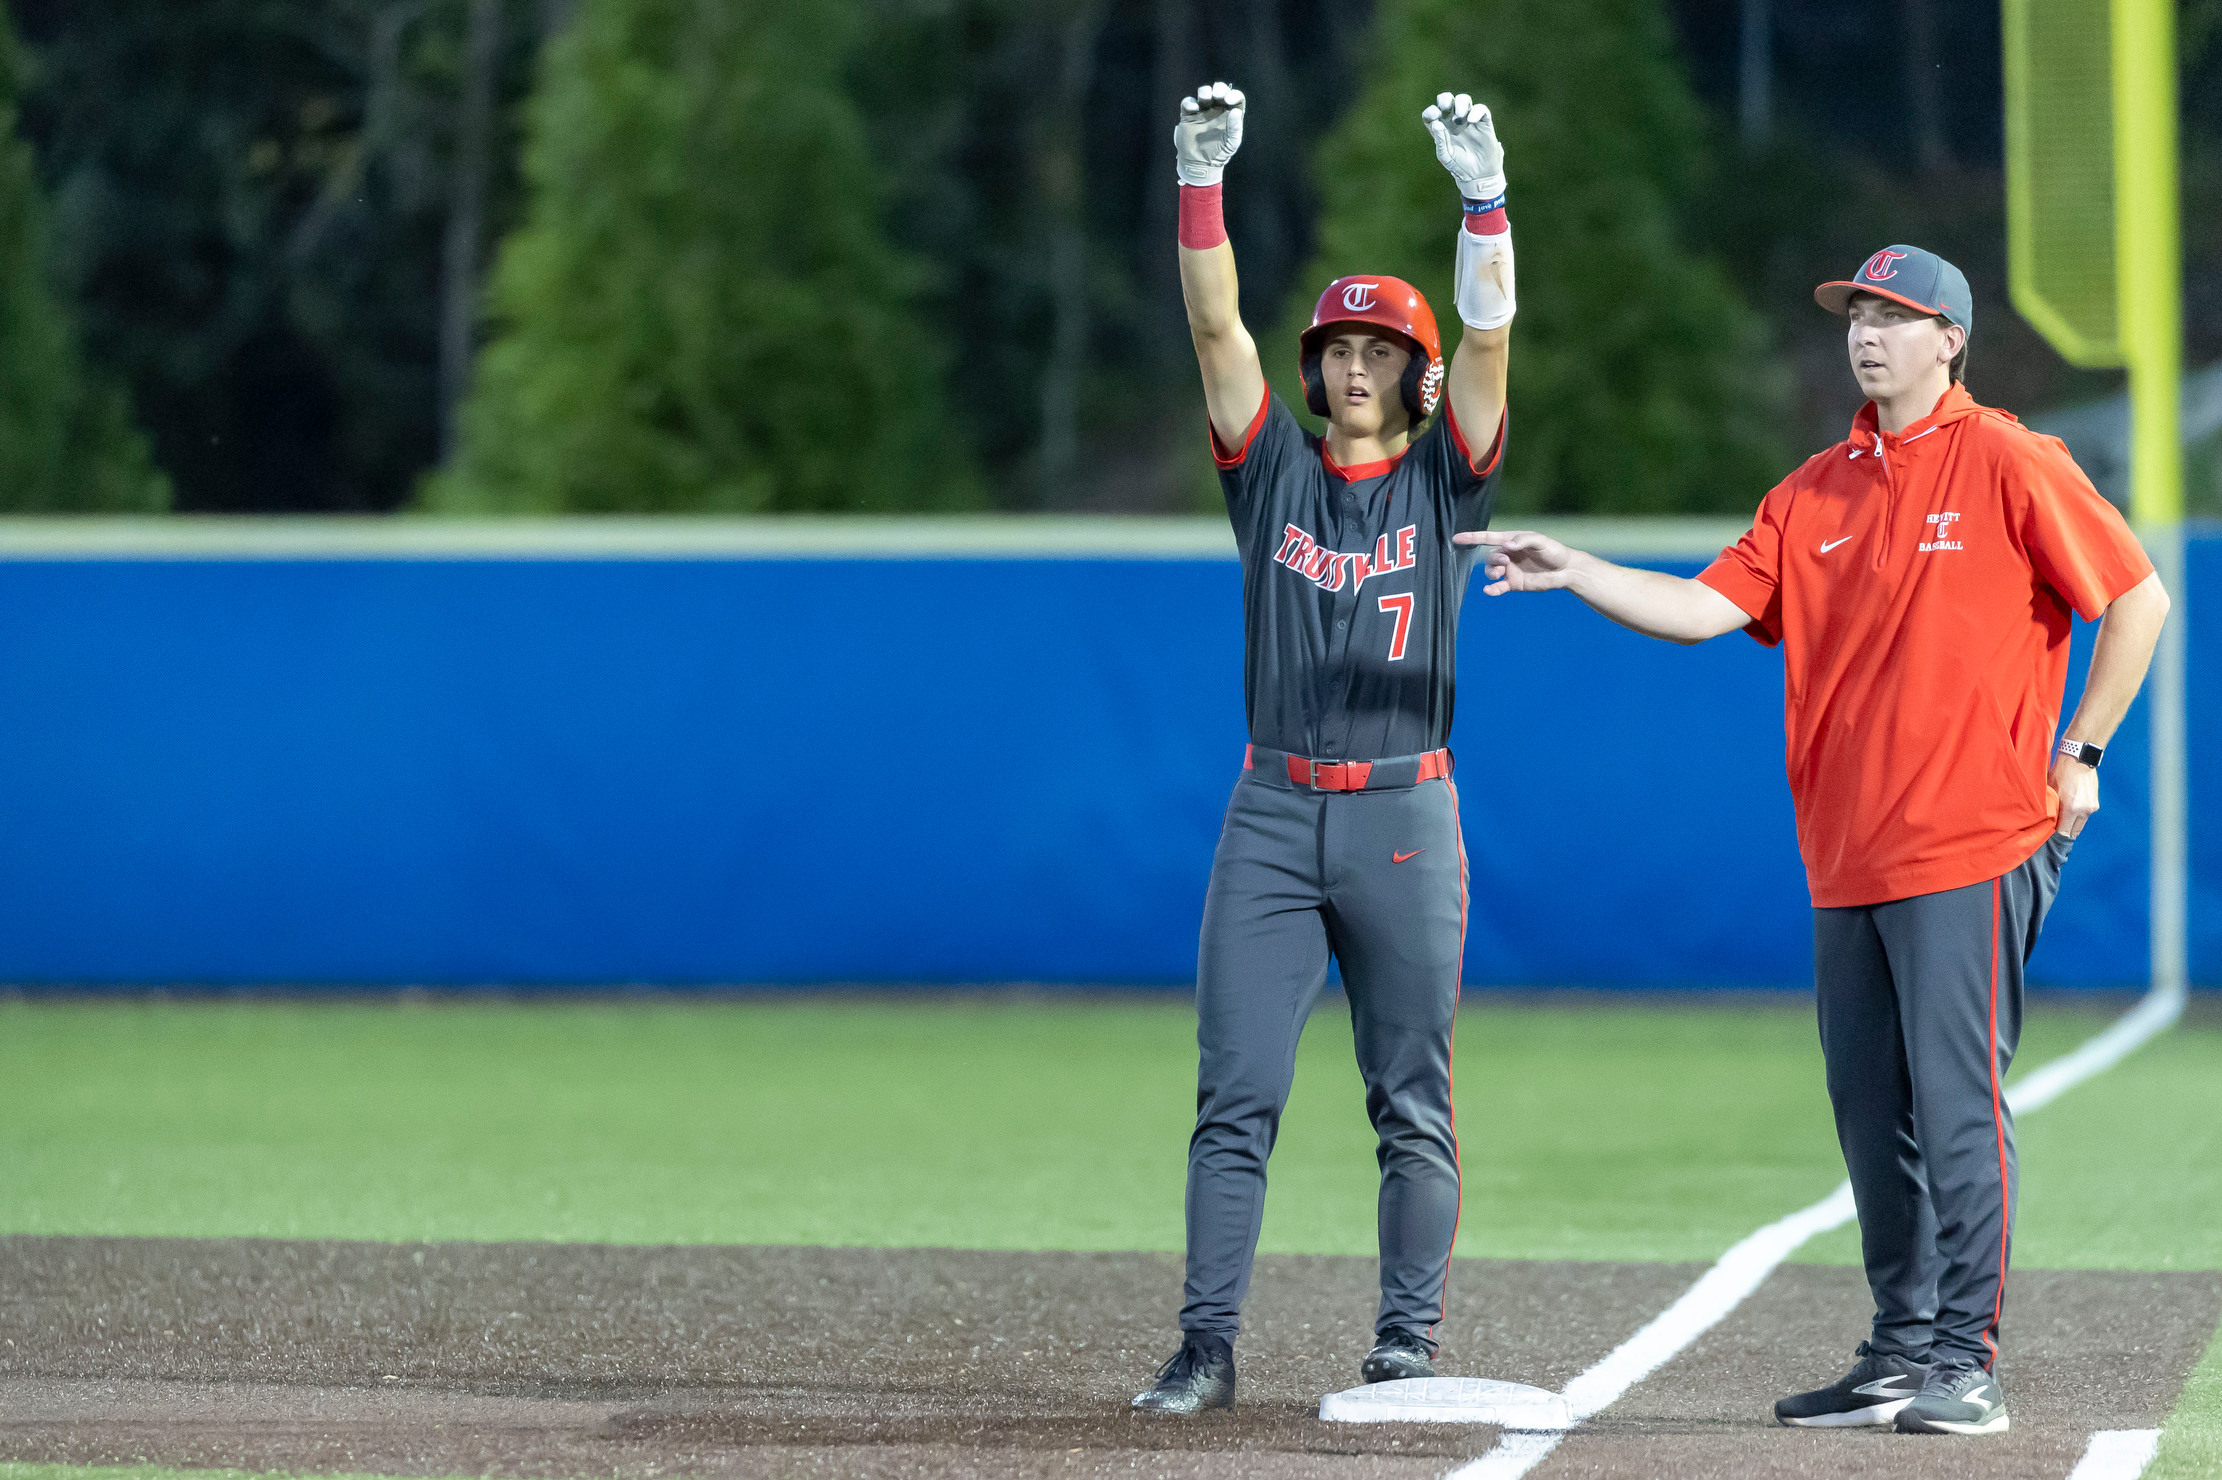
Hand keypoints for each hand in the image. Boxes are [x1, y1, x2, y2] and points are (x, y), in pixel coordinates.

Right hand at [1176, 81, 1245, 186]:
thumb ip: (1235, 128)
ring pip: (1204, 92)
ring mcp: (1202, 111)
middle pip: (1220, 90)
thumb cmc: (1219, 154)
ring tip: (1205, 100)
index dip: (1234, 95)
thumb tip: (1235, 111)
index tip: (1229, 100)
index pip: (1236, 98)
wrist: (1199, 163)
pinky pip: (1188, 102)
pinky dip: (1190, 102)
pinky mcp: (1189, 115)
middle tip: (1218, 96)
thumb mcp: (1231, 143)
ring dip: (1205, 91)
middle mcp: (1217, 110)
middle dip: (1219, 88)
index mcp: (1230, 114)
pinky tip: (1194, 109)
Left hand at [1421, 91, 1505, 200]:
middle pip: (1447, 100)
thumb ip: (1440, 140)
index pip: (1432, 113)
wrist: (1478, 174)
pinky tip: (1471, 120)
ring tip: (1460, 116)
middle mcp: (1453, 121)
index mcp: (1441, 128)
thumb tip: (1437, 123)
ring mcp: (1468, 120)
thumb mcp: (1446, 156)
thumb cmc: (1459, 165)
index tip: (1435, 116)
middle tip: (1446, 107)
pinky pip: (1481, 109)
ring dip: (1461, 103)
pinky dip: (1476, 111)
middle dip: (1445, 99)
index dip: (1431, 111)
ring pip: (1463, 100)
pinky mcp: (1483, 122)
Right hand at [1455, 529, 1575, 594]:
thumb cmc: (1554, 551)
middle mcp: (1508, 555)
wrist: (1565, 570)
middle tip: (1505, 561)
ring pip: (1490, 571)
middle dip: (1493, 559)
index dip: (1472, 537)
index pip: (1487, 538)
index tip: (1456, 538)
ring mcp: (1509, 570)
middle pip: (1489, 557)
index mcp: (1511, 541)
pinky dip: (1492, 589)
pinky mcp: (1513, 584)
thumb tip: (1508, 546)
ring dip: (1491, 572)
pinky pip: (1497, 587)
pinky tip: (1489, 591)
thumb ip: (1524, 540)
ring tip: (1500, 573)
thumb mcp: (1540, 541)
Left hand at [2050, 754, 2098, 837]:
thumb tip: (2048, 823)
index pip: (2064, 832)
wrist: (2078, 759)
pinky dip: (2077, 815)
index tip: (2048, 837)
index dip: (2055, 836)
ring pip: (2080, 824)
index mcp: (2072, 808)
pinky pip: (2085, 815)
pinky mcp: (2095, 803)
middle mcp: (2084, 810)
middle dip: (2064, 832)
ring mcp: (2092, 807)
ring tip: (2062, 818)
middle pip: (2074, 832)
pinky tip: (2070, 808)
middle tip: (2054, 831)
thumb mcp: (2050, 792)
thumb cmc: (2059, 773)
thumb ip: (2051, 809)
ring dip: (2071, 823)